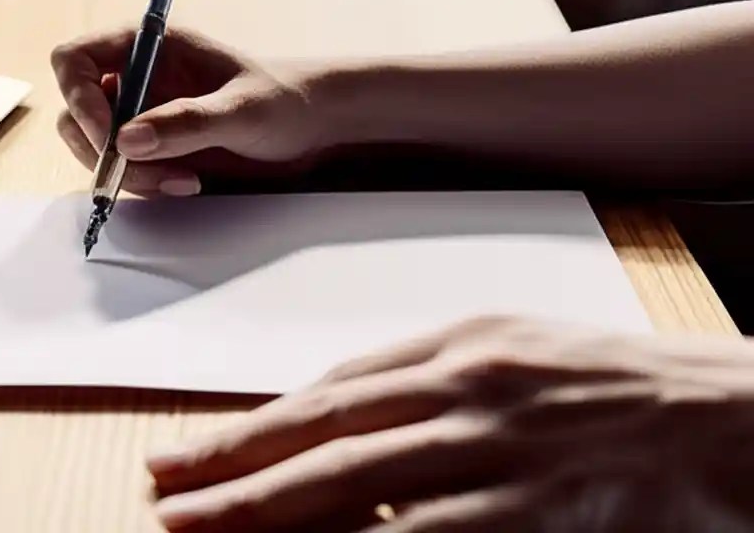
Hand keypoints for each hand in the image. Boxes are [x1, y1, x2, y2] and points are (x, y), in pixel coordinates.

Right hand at [51, 28, 326, 196]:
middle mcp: (135, 77)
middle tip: (143, 171)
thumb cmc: (283, 99)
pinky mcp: (150, 149)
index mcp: (148, 44)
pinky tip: (187, 182)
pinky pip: (120, 171)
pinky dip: (143, 185)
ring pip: (93, 148)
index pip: (74, 60)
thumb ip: (187, 122)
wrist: (312, 129)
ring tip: (180, 180)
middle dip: (102, 148)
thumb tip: (126, 140)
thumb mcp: (241, 110)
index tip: (107, 136)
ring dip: (127, 173)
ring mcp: (139, 115)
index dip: (78, 97)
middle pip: (75, 112)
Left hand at [146, 316, 753, 531]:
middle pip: (322, 435)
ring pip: (352, 490)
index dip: (252, 425)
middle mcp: (466, 392)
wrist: (734, 418)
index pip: (329, 391)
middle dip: (231, 466)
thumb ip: (429, 378)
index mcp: (460, 345)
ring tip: (198, 528)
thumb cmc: (626, 386)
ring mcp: (495, 456)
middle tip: (164, 489)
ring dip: (265, 513)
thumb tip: (340, 413)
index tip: (191, 449)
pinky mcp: (531, 518)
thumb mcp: (519, 351)